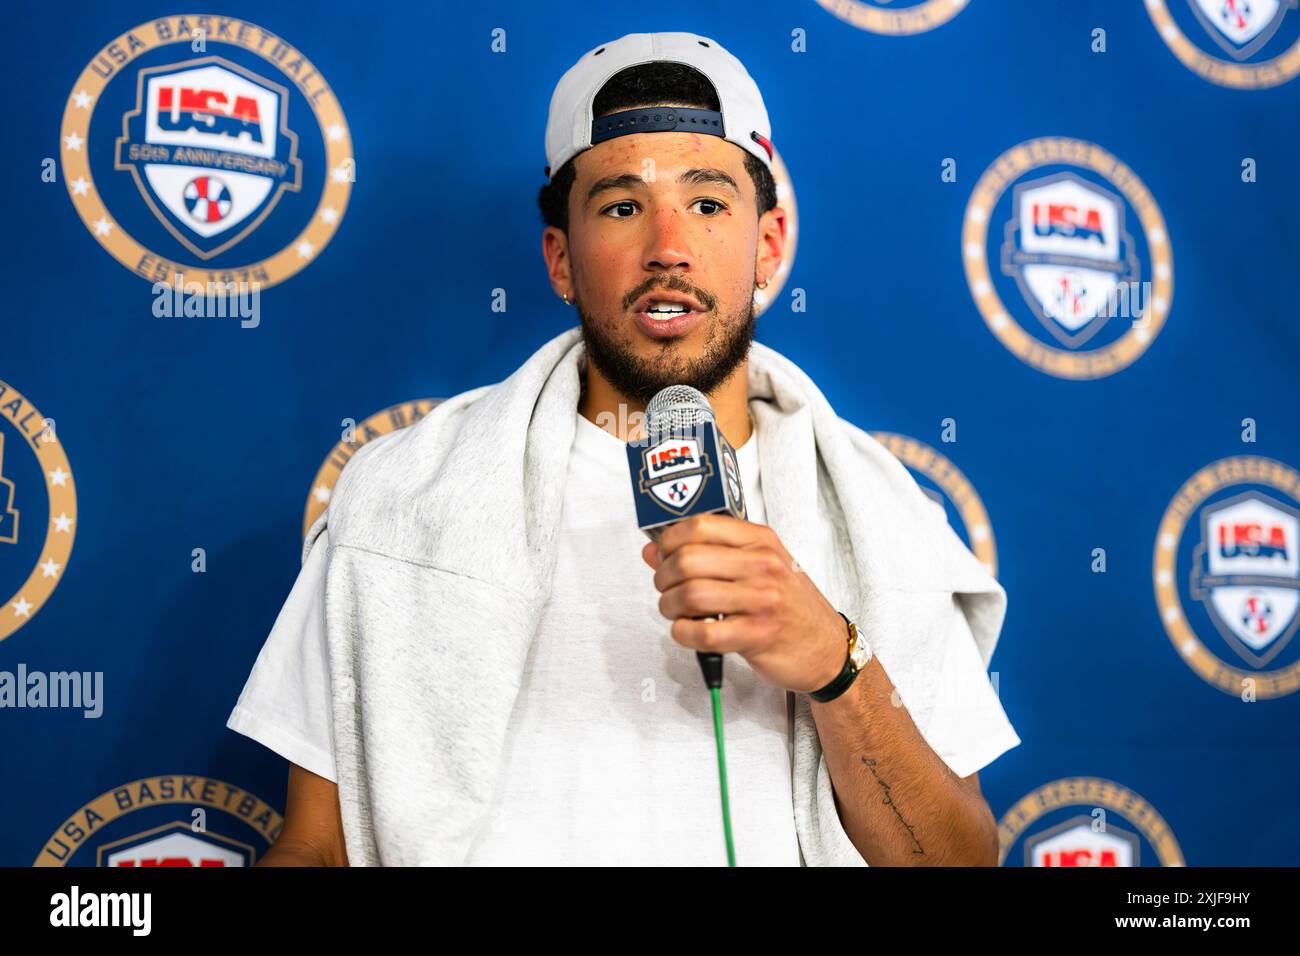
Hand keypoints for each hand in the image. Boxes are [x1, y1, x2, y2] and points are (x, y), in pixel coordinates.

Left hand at [640, 513, 847, 693]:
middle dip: (663, 578)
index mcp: (760, 541)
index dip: (669, 541)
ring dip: (670, 607)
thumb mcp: (755, 567)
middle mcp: (762, 565)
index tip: (665, 556)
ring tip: (677, 612)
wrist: (828, 648)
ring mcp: (762, 600)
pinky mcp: (758, 635)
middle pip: (687, 560)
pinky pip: (703, 633)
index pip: (698, 525)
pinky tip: (689, 631)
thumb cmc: (789, 605)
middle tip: (667, 589)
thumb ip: (705, 554)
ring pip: (690, 595)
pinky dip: (684, 633)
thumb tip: (652, 550)